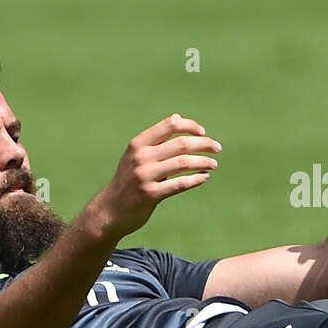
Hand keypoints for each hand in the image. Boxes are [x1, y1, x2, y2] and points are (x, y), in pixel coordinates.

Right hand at [97, 114, 220, 236]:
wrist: (110, 210)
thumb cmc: (129, 180)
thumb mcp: (136, 156)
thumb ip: (155, 140)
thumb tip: (177, 118)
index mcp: (138, 144)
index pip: (169, 126)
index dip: (190, 126)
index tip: (203, 132)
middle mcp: (141, 157)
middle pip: (181, 144)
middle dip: (203, 144)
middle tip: (217, 148)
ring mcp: (145, 176)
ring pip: (183, 163)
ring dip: (203, 161)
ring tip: (213, 164)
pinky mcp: (150, 194)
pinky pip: (180, 184)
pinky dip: (196, 179)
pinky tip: (204, 177)